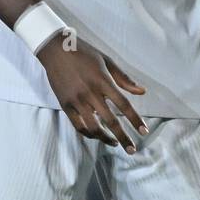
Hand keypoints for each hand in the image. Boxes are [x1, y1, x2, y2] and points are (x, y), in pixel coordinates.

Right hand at [36, 37, 147, 151]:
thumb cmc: (85, 54)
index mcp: (103, 82)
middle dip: (123, 137)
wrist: (55, 50)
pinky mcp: (64, 105)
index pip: (124, 105)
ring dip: (106, 139)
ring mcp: (76, 101)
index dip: (135, 120)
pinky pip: (78, 125)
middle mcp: (90, 94)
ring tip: (115, 143)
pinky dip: (89, 133)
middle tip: (132, 149)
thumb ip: (124, 79)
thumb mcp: (107, 62)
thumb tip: (142, 92)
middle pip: (111, 121)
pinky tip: (98, 136)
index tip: (144, 131)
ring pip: (93, 127)